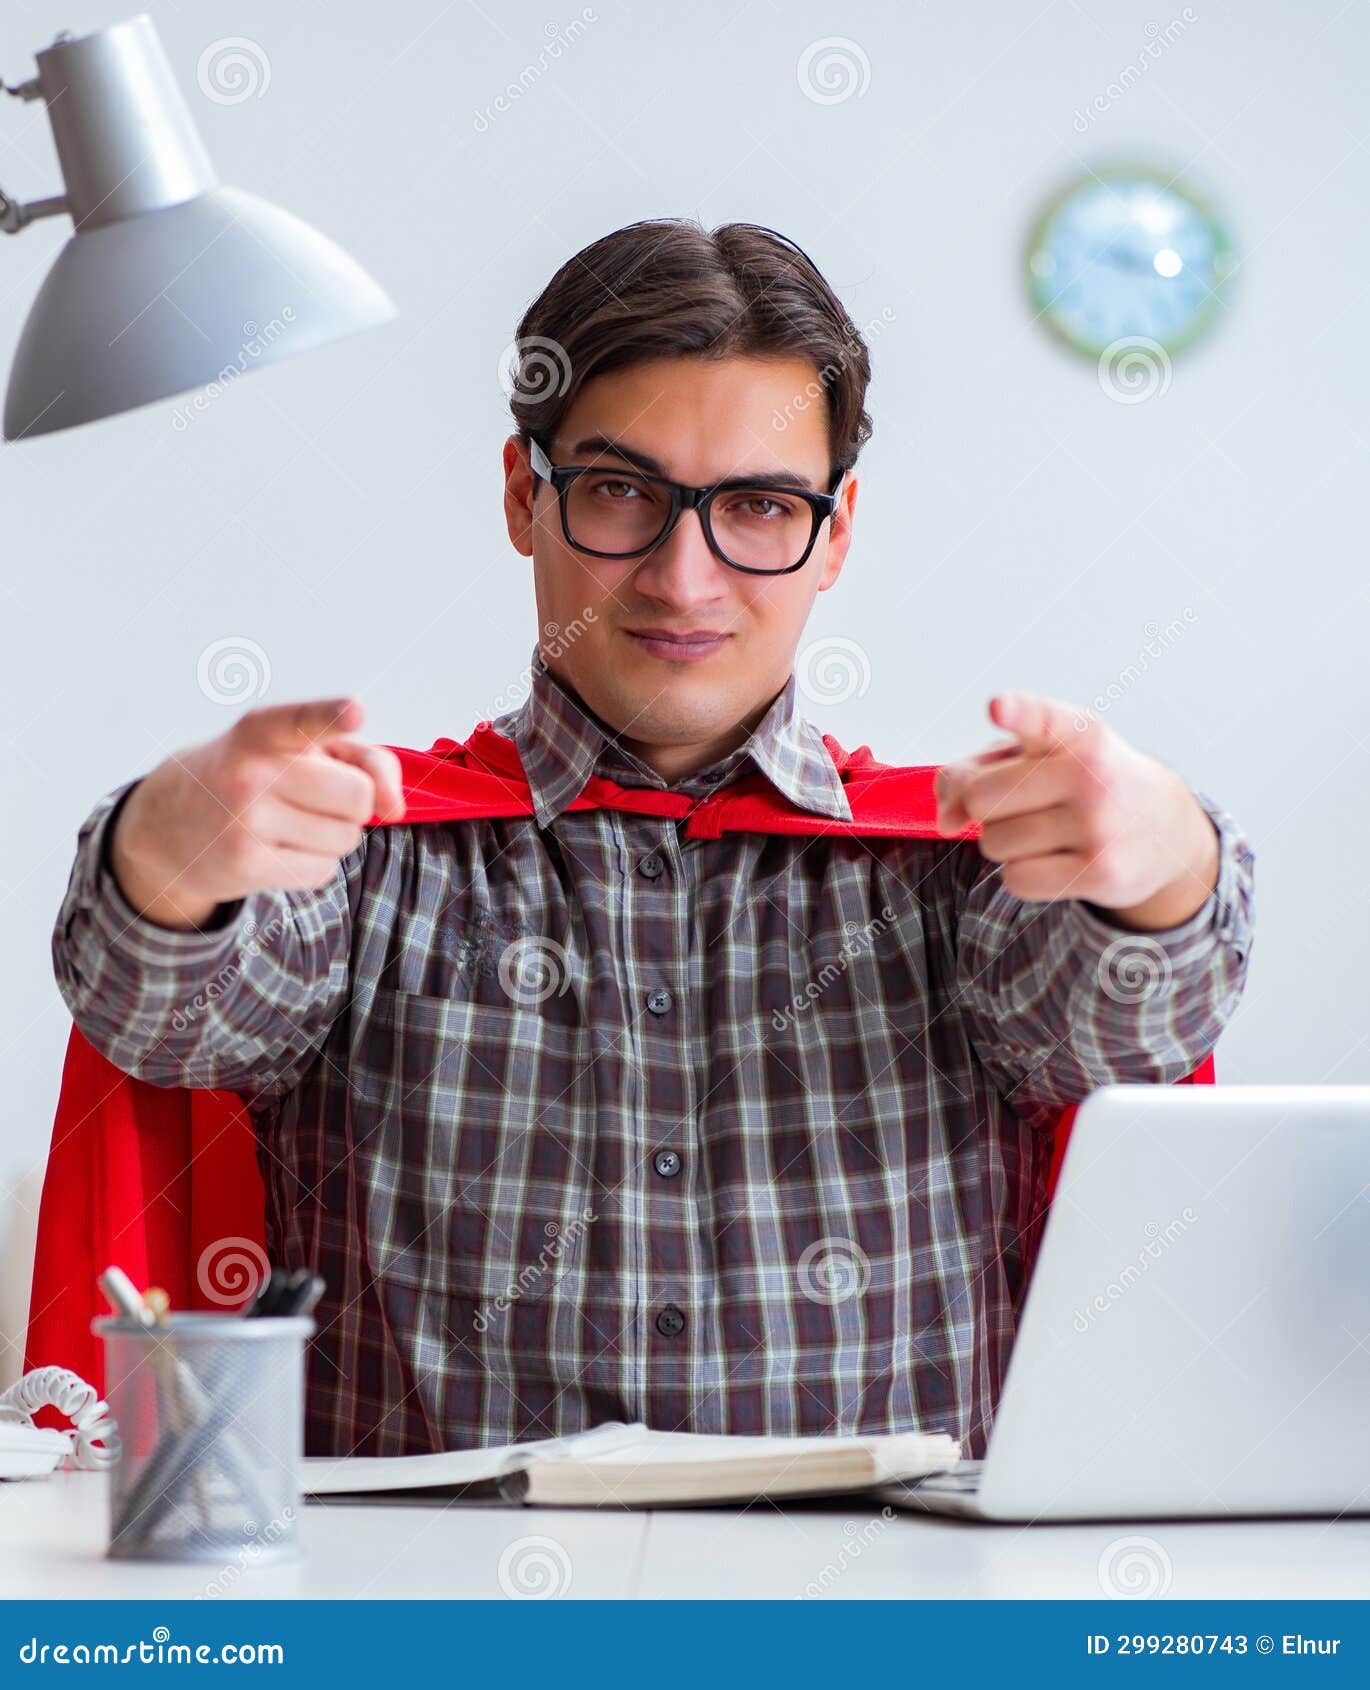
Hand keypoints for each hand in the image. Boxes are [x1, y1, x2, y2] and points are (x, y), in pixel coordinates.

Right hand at [109, 697, 405, 929]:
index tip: (355, 711)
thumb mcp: (305, 750)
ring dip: (332, 837)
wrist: (169, 821)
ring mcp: (245, 821)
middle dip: (352, 804)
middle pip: (358, 797)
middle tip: (313, 799)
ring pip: (346, 838)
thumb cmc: (259, 776)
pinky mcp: (245, 865)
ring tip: (288, 823)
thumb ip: (366, 761)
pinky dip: (312, 865)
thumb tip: (393, 808)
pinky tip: (276, 849)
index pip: (303, 720)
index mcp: (263, 730)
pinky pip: (323, 871)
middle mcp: (250, 771)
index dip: (332, 716)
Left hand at [934, 692, 1219, 931]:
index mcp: (1077, 733)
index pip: (1042, 718)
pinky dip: (1024, 874)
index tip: (999, 707)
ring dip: (1006, 842)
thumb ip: (975, 771)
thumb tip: (945, 819)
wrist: (1166, 831)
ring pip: (993, 842)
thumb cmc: (1083, 786)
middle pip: (981, 797)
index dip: (1018, 713)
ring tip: (1050, 831)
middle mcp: (1090, 774)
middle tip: (1023, 804)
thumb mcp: (1038, 757)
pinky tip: (1059, 860)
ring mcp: (1098, 825)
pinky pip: (1016, 879)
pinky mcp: (1099, 872)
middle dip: (984, 806)